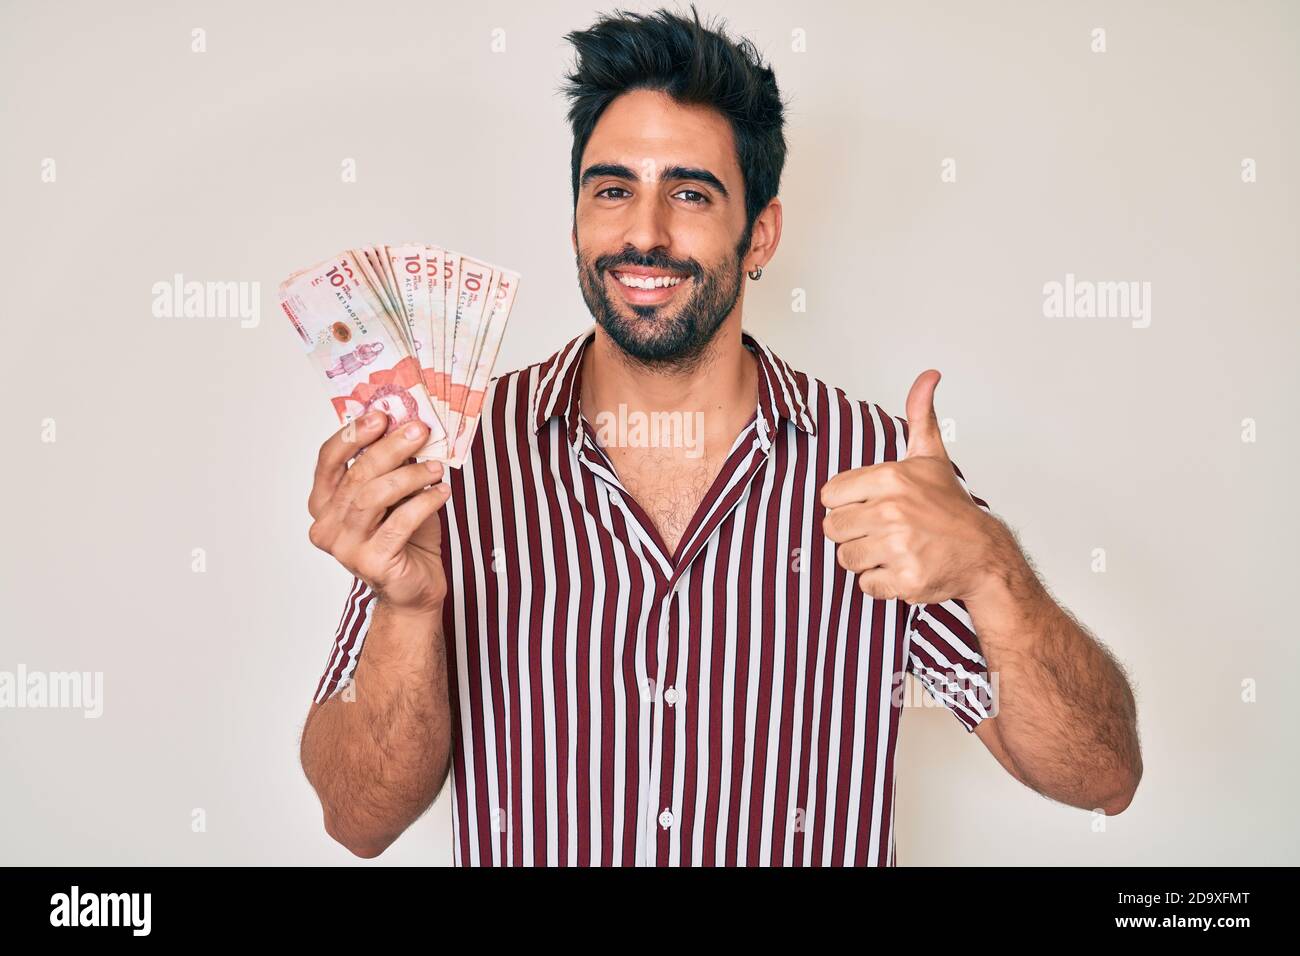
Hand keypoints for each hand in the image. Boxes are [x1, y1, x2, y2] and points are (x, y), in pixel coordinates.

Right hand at [307, 412, 449, 615]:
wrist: (415, 587)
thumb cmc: (405, 537)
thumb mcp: (396, 494)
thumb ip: (392, 465)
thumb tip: (406, 424)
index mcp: (324, 503)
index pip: (328, 460)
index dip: (353, 435)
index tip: (382, 416)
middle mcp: (326, 525)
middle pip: (357, 475)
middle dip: (390, 447)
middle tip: (419, 430)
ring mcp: (345, 547)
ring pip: (374, 497)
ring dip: (410, 475)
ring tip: (436, 467)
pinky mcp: (371, 562)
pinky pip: (399, 522)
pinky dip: (424, 503)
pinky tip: (441, 493)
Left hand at [819, 370, 998, 603]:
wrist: (984, 554)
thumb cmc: (949, 508)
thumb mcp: (930, 458)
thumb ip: (920, 415)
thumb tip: (928, 375)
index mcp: (891, 479)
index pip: (830, 495)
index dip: (846, 504)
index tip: (870, 506)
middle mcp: (894, 511)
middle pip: (833, 528)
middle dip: (853, 533)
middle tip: (883, 531)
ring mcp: (900, 547)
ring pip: (845, 558)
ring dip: (865, 558)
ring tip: (893, 550)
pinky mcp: (905, 579)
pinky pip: (866, 585)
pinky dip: (880, 583)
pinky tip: (902, 568)